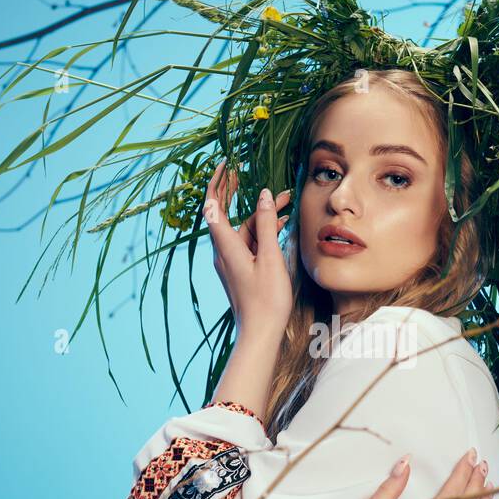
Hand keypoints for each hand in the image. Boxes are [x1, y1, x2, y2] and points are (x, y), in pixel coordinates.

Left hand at [203, 160, 293, 339]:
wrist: (260, 334)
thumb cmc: (266, 299)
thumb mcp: (270, 257)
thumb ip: (267, 225)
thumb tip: (264, 196)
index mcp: (226, 246)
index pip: (213, 205)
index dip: (217, 182)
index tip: (225, 164)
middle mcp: (223, 252)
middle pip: (228, 214)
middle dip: (240, 193)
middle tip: (247, 172)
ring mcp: (231, 262)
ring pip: (244, 229)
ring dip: (262, 215)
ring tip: (285, 201)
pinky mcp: (240, 270)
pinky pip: (249, 244)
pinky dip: (263, 232)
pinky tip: (281, 225)